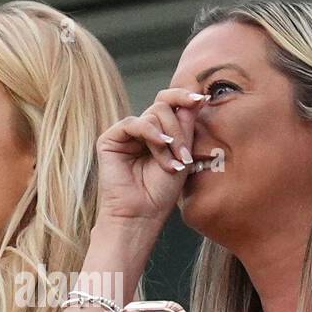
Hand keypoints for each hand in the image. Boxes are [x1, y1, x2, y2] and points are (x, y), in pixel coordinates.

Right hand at [95, 87, 207, 228]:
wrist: (142, 214)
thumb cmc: (162, 191)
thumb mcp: (182, 154)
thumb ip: (186, 125)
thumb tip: (197, 97)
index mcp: (158, 132)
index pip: (169, 103)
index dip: (184, 97)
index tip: (201, 99)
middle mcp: (141, 130)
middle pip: (163, 106)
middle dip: (179, 129)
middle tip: (184, 156)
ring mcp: (125, 134)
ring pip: (153, 114)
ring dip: (168, 138)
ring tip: (172, 163)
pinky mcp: (110, 140)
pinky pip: (133, 123)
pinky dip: (150, 132)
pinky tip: (161, 145)